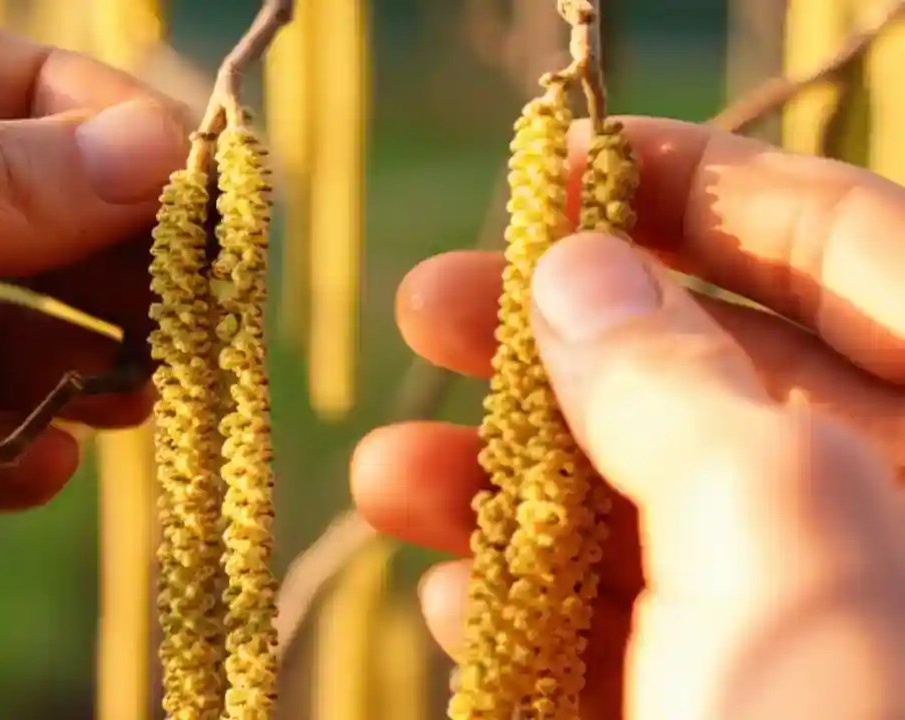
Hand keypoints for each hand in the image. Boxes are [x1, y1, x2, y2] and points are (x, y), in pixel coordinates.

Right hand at [354, 118, 904, 718]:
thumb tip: (575, 271)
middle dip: (554, 337)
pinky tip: (453, 602)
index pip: (851, 247)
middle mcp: (881, 519)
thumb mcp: (772, 540)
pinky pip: (613, 629)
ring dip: (497, 483)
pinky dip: (522, 605)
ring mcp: (790, 616)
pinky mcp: (709, 702)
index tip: (559, 163)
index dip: (706, 185)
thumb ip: (674, 387)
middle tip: (428, 306)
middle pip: (711, 372)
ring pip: (636, 505)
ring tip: (386, 478)